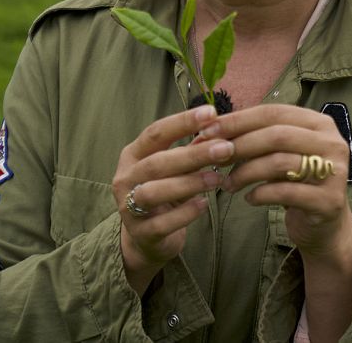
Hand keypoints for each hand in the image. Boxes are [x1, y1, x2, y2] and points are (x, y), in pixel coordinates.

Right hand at [111, 104, 233, 293]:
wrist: (147, 238)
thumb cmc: (165, 193)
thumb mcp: (175, 169)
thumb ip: (191, 150)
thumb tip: (218, 127)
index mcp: (133, 155)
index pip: (155, 133)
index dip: (182, 122)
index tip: (211, 113)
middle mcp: (125, 178)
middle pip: (156, 162)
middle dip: (193, 154)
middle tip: (226, 149)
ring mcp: (128, 207)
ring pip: (153, 191)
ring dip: (188, 183)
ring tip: (217, 178)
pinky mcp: (141, 233)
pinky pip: (162, 223)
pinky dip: (185, 214)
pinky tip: (204, 205)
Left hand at [198, 105, 351, 257]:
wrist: (327, 224)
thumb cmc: (297, 183)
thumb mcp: (282, 154)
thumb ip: (258, 137)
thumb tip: (211, 129)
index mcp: (320, 124)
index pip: (274, 112)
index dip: (238, 120)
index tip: (207, 130)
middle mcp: (332, 143)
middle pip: (277, 135)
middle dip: (239, 144)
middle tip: (213, 156)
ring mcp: (334, 172)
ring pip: (279, 163)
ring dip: (245, 172)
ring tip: (228, 184)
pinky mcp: (328, 200)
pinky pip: (284, 192)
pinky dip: (260, 194)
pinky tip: (249, 198)